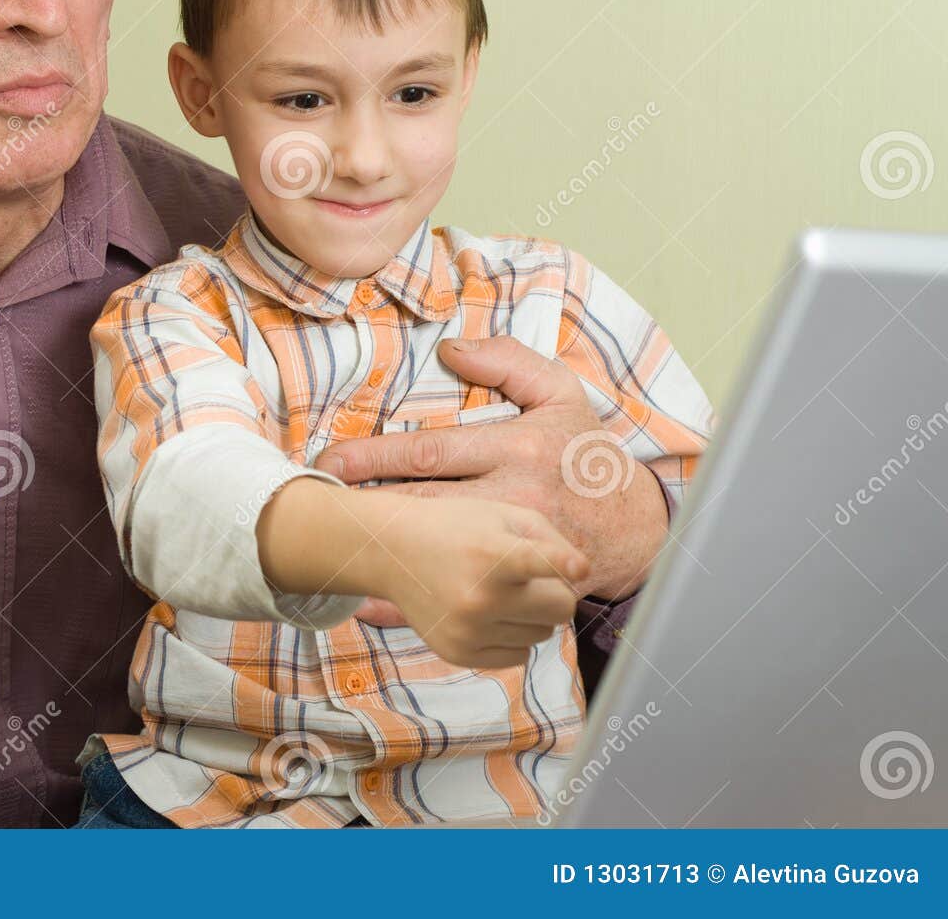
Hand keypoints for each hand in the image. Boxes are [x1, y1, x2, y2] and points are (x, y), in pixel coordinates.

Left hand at [318, 336, 667, 620]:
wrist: (638, 526)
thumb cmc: (587, 455)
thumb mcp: (562, 395)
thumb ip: (510, 362)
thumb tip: (451, 349)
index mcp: (517, 449)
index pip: (431, 452)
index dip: (375, 456)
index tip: (331, 457)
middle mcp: (514, 498)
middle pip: (422, 502)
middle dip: (363, 501)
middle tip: (312, 498)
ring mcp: (517, 547)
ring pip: (436, 550)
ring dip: (379, 550)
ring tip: (328, 545)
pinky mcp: (520, 583)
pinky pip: (459, 594)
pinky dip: (410, 602)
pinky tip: (366, 600)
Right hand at [375, 494, 586, 668]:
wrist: (393, 552)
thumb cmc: (457, 528)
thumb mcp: (503, 515)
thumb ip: (551, 539)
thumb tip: (580, 577)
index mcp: (490, 554)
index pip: (537, 562)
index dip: (562, 564)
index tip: (579, 567)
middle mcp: (478, 596)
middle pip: (562, 608)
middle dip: (556, 593)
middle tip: (530, 579)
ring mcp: (468, 630)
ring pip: (544, 635)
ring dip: (532, 615)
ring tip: (498, 592)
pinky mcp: (458, 653)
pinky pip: (520, 656)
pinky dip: (513, 637)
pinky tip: (486, 614)